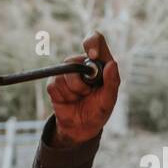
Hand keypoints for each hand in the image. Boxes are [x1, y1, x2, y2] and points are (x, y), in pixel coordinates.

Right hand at [46, 30, 120, 146]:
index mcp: (99, 63)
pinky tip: (69, 101)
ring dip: (73, 92)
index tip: (92, 55)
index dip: (92, 42)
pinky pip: (54, 85)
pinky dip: (64, 97)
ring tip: (79, 99)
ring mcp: (67, 73)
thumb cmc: (99, 111)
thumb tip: (112, 64)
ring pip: (64, 75)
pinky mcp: (54, 83)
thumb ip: (112, 82)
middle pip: (73, 60)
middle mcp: (82, 64)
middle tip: (87, 94)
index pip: (96, 40)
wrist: (82, 127)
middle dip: (80, 83)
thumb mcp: (109, 100)